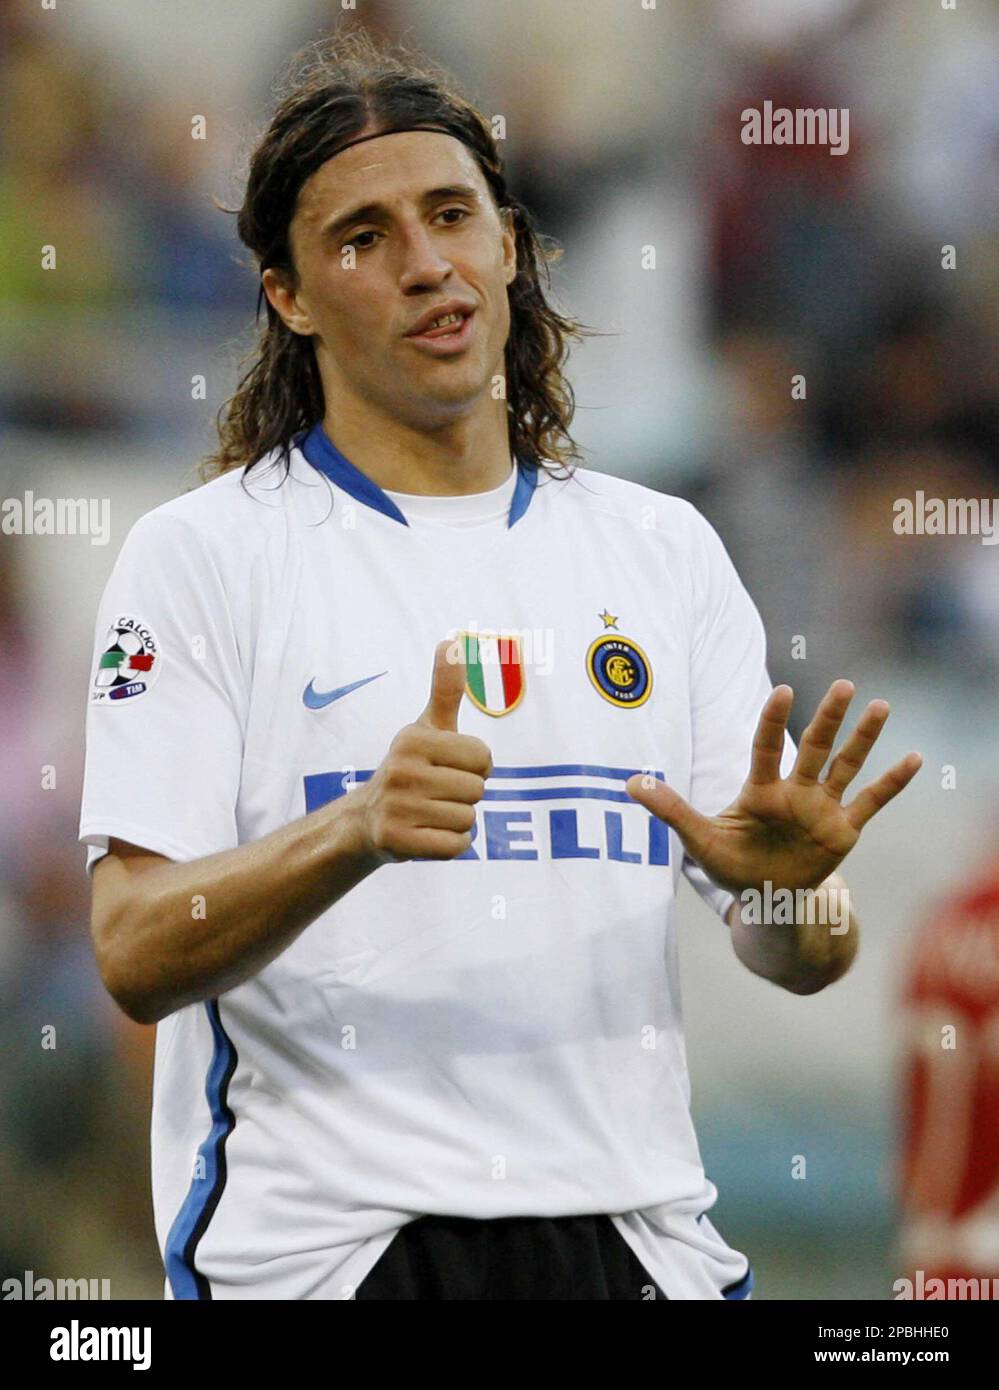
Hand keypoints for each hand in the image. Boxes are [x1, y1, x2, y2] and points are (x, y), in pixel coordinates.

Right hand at [353, 639, 492, 865]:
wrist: (366, 820)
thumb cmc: (410, 769)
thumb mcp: (426, 728)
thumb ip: (445, 689)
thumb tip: (451, 642)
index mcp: (413, 739)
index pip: (483, 757)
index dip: (477, 767)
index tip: (451, 769)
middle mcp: (401, 770)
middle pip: (477, 790)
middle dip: (466, 796)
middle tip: (437, 794)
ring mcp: (396, 807)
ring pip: (468, 820)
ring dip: (457, 822)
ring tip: (430, 814)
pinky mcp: (396, 841)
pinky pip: (455, 847)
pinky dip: (451, 845)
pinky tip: (429, 835)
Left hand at [625, 680, 921, 894]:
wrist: (765, 897)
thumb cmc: (731, 863)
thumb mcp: (698, 839)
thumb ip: (670, 809)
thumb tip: (629, 783)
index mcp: (760, 791)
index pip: (765, 748)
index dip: (773, 721)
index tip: (782, 690)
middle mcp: (795, 792)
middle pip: (814, 748)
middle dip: (828, 718)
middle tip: (844, 685)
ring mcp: (822, 808)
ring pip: (845, 766)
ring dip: (863, 739)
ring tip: (881, 706)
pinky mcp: (843, 830)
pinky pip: (871, 802)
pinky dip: (892, 782)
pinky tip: (914, 757)